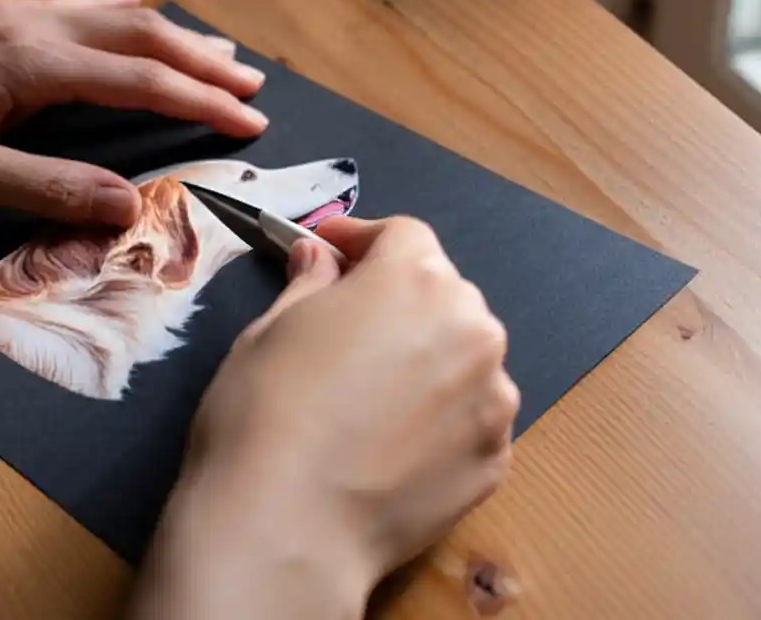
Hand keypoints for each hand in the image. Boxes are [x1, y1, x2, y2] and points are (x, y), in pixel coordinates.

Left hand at [0, 0, 266, 224]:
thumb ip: (48, 187)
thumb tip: (127, 206)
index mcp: (32, 63)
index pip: (140, 78)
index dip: (202, 100)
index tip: (251, 120)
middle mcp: (32, 26)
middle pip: (142, 37)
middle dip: (204, 61)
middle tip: (255, 85)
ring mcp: (13, 15)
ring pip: (114, 16)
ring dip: (173, 37)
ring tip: (220, 53)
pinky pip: (75, 6)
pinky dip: (118, 12)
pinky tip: (134, 6)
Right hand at [129, 217, 518, 619]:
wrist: (287, 525)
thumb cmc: (265, 412)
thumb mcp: (270, 330)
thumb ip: (311, 284)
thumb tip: (321, 257)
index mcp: (415, 280)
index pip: (403, 235)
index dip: (362, 240)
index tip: (329, 252)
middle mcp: (472, 328)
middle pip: (442, 294)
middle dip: (399, 301)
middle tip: (347, 330)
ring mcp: (493, 399)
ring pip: (464, 358)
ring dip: (428, 361)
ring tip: (372, 398)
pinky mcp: (495, 460)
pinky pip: (470, 420)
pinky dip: (440, 420)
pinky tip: (391, 446)